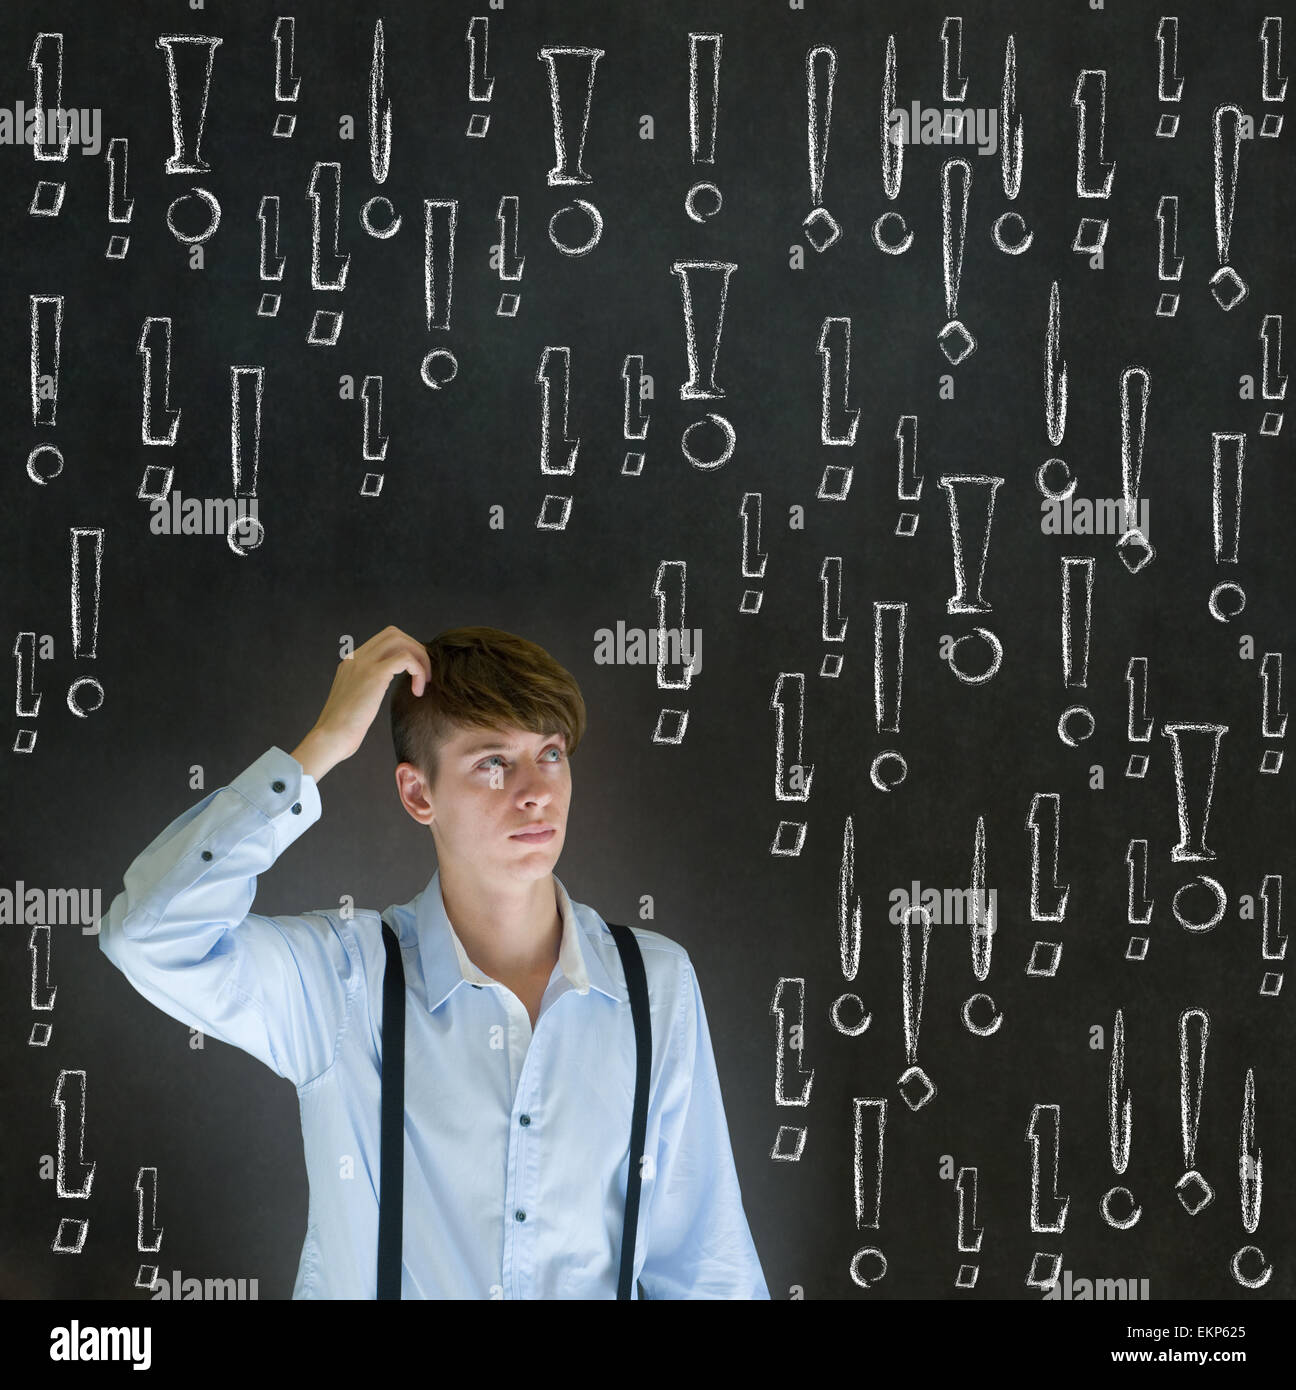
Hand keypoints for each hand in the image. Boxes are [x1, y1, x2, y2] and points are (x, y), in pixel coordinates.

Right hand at [290, 626, 430, 781]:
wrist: (331, 736)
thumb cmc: (344, 728)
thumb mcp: (355, 699)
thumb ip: (368, 687)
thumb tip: (383, 689)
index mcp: (351, 662)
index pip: (384, 640)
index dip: (405, 651)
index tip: (414, 673)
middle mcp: (356, 657)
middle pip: (394, 634)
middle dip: (415, 650)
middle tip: (423, 675)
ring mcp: (364, 663)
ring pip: (401, 640)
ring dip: (420, 658)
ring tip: (423, 682)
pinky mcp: (374, 674)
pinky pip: (406, 658)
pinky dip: (418, 671)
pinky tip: (417, 691)